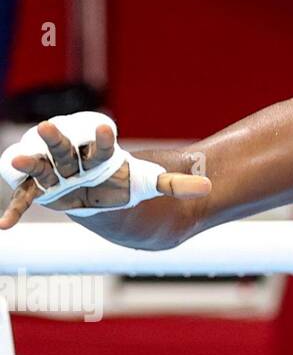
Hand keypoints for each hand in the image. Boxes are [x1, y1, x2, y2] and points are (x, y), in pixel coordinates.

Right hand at [0, 120, 209, 228]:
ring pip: (42, 168)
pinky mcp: (42, 192)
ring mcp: (56, 176)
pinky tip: (5, 226)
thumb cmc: (122, 184)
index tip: (105, 129)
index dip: (101, 140)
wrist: (101, 193)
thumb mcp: (148, 185)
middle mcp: (75, 162)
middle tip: (47, 127)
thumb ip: (174, 185)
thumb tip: (210, 188)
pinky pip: (26, 200)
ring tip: (20, 161)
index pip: (102, 147)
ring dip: (31, 166)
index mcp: (101, 158)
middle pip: (65, 150)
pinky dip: (16, 211)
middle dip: (56, 140)